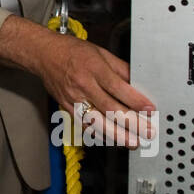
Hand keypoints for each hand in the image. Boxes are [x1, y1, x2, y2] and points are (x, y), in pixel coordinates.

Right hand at [33, 37, 154, 147]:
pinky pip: (85, 125)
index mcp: (94, 68)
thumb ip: (121, 68)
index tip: (150, 109)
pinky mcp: (67, 108)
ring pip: (97, 122)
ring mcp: (73, 99)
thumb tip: (138, 83)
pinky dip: (99, 135)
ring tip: (133, 142)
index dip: (136, 100)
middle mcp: (83, 85)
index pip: (118, 88)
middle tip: (148, 131)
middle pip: (110, 109)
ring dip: (117, 135)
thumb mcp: (101, 52)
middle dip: (132, 123)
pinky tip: (112, 139)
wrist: (43, 55)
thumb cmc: (72, 51)